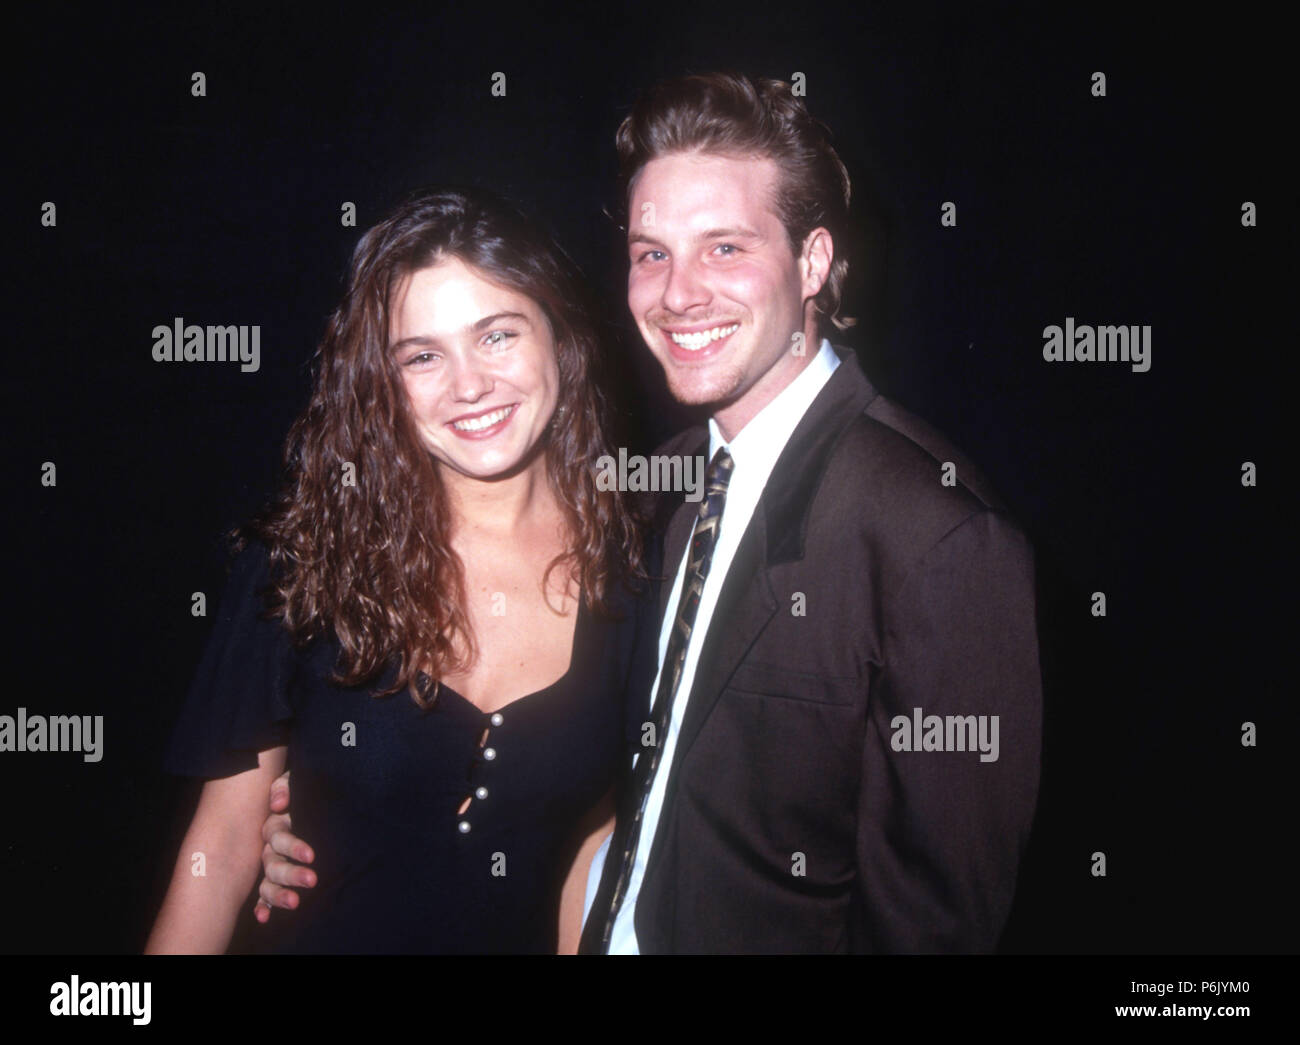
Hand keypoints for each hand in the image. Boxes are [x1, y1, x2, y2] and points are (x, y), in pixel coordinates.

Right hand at [253, 769, 316, 921]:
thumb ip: (285, 787)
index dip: (294, 847)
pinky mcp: (273, 876)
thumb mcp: (296, 782)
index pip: (279, 837)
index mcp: (274, 824)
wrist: (309, 800)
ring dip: (277, 894)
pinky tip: (263, 918)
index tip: (311, 856)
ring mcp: (270, 862)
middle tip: (312, 881)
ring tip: (294, 903)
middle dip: (291, 874)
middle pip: (273, 863)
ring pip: (268, 880)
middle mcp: (269, 845)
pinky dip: (262, 905)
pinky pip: (263, 893)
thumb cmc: (302, 792)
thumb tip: (279, 804)